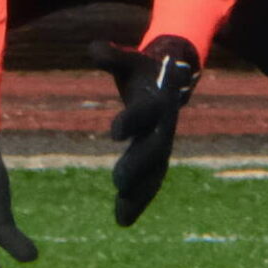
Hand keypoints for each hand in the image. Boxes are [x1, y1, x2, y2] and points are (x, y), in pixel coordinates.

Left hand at [89, 35, 199, 226]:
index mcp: (156, 101)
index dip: (130, 120)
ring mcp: (162, 144)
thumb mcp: (129, 59)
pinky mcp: (157, 156)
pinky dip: (138, 200)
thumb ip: (112, 55)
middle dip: (137, 167)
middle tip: (117, 182)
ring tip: (121, 217)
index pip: (142, 113)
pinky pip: (150, 182)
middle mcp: (163, 127)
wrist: (173, 76)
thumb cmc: (143, 68)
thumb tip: (93, 48)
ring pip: (153, 174)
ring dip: (139, 195)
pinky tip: (123, 219)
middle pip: (151, 150)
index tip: (113, 131)